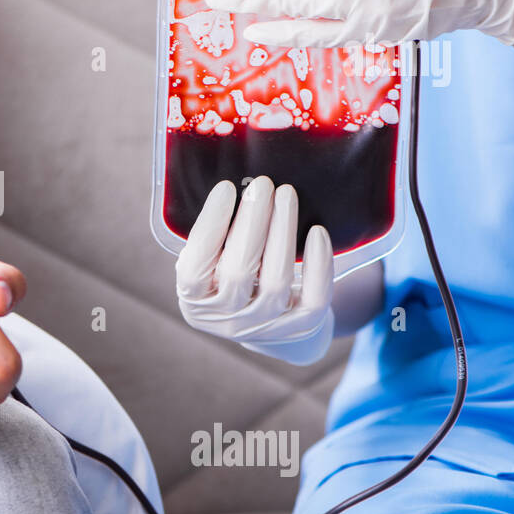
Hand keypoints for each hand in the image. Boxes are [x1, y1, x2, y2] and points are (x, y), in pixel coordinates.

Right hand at [175, 177, 333, 365]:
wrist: (269, 325)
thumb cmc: (232, 278)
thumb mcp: (209, 264)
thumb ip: (211, 239)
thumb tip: (231, 190)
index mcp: (195, 301)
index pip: (194, 267)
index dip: (210, 226)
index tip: (227, 188)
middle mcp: (225, 320)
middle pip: (238, 272)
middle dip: (252, 222)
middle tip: (262, 184)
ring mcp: (264, 327)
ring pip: (276, 283)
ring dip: (282, 232)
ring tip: (286, 195)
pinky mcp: (299, 328)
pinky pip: (313, 300)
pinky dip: (318, 266)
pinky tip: (318, 232)